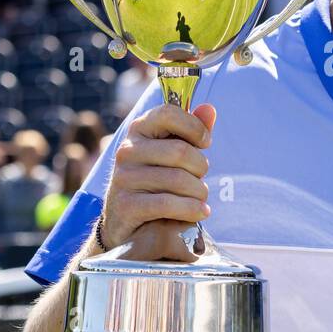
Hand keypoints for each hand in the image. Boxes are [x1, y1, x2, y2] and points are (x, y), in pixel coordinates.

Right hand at [100, 101, 215, 262]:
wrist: (125, 223)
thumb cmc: (156, 181)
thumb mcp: (172, 153)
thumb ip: (190, 131)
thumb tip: (209, 109)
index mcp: (139, 130)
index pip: (168, 113)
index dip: (194, 127)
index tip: (205, 142)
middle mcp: (127, 150)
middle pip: (180, 151)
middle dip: (200, 168)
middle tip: (200, 179)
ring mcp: (123, 178)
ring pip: (178, 180)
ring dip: (199, 193)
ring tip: (200, 199)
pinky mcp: (125, 205)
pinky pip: (168, 204)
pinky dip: (191, 210)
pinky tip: (199, 213)